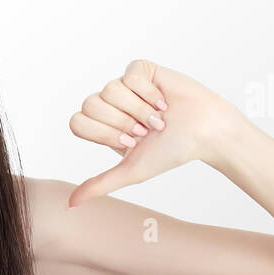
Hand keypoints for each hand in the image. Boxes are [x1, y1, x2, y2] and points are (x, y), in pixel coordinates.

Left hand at [65, 59, 242, 207]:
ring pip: (110, 88)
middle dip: (121, 121)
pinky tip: (163, 102)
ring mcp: (124, 86)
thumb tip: (69, 204)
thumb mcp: (131, 171)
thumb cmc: (171, 152)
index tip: (130, 142)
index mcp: (102, 127)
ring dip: (138, 109)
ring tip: (158, 118)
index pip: (78, 122)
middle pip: (91, 104)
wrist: (204, 132)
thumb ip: (99, 185)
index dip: (103, 132)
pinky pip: (130, 75)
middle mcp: (110, 105)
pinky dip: (149, 93)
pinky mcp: (141, 70)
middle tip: (145, 131)